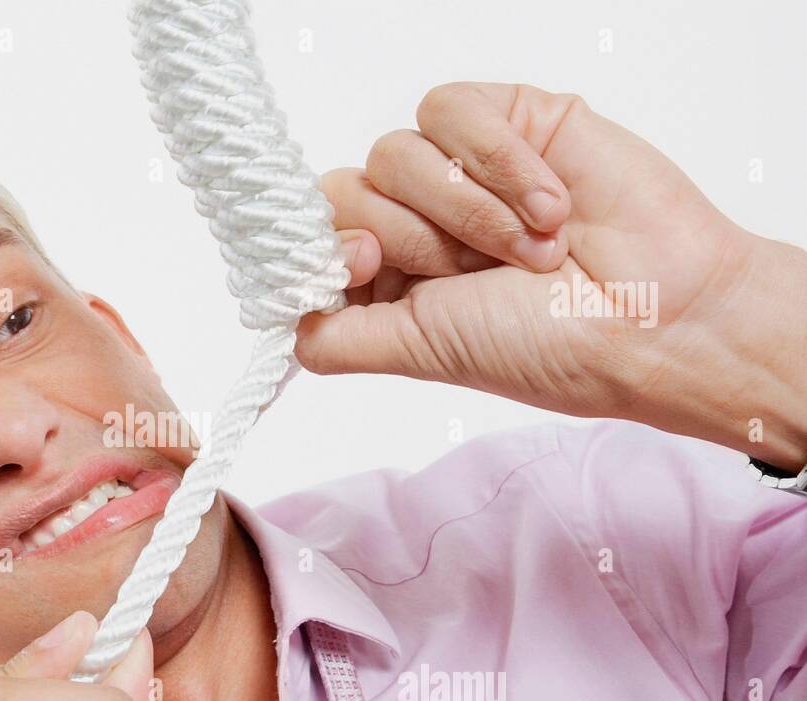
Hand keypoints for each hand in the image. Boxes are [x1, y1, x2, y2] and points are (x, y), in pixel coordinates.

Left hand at [299, 82, 806, 468]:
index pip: (313, 236)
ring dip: (464, 211)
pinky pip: (450, 111)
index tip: (366, 265)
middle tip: (473, 274)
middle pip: (344, 188)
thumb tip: (279, 319)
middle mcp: (414, 224)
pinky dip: (497, 163)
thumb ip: (335, 338)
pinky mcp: (504, 123)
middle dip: (409, 238)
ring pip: (393, 152)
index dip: (328, 245)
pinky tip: (549, 206)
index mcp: (387, 282)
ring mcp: (457, 171)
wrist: (657, 315)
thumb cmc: (549, 348)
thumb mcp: (418, 354)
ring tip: (531, 253)